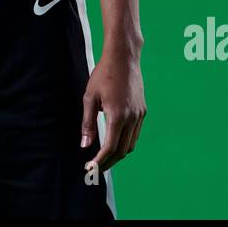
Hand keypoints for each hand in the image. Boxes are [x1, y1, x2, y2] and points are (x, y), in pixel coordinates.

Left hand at [81, 49, 144, 171]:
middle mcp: (132, 118)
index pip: (110, 147)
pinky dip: (125, 142)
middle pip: (122, 150)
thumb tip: (85, 145)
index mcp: (117, 115)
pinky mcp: (142, 110)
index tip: (90, 168)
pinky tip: (115, 141)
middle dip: (109, 162)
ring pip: (131, 144)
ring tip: (104, 158)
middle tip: (96, 168)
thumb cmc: (104, 75)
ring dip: (118, 154)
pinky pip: (135, 133)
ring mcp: (139, 115)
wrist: (124, 58)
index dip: (100, 161)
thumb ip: (87, 123)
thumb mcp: (90, 98)